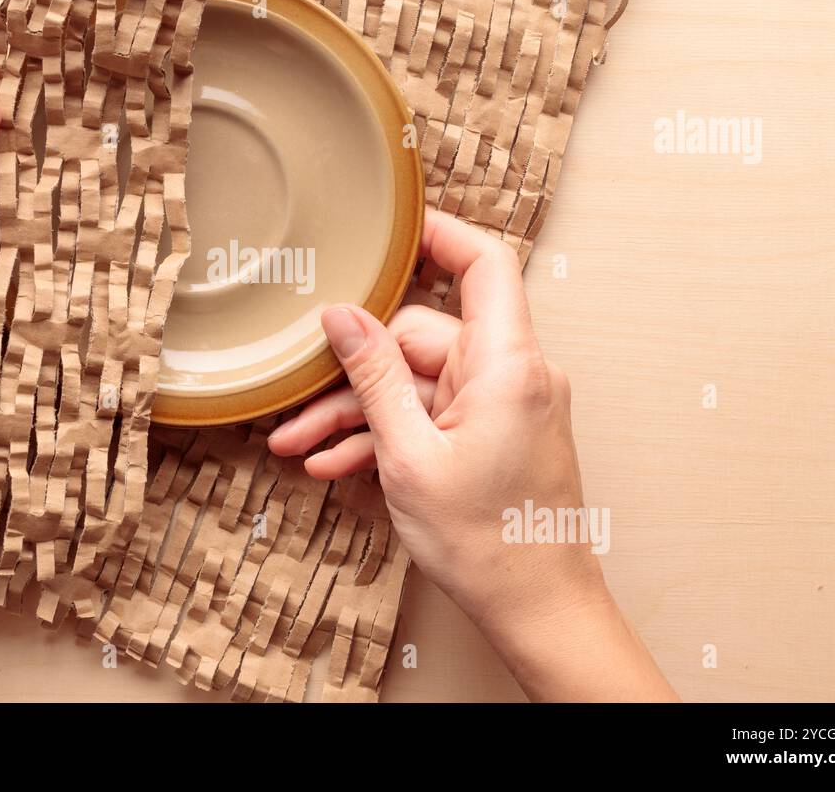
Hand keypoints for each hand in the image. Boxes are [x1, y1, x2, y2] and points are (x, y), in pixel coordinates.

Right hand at [268, 209, 675, 699]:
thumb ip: (372, 377)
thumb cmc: (487, 542)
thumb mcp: (408, 456)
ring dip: (362, 413)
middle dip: (357, 372)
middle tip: (298, 405)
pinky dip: (392, 433)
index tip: (391, 225)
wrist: (536, 609)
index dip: (440, 233)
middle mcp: (513, 375)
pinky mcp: (495, 433)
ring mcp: (505, 406)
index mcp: (507, 366)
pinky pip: (434, 414)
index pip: (486, 264)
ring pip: (418, 383)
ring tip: (302, 447)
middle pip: (423, 336)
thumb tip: (340, 315)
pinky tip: (338, 464)